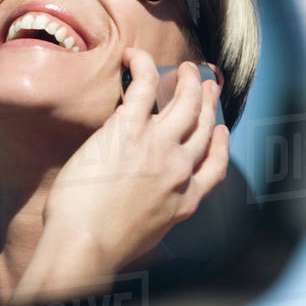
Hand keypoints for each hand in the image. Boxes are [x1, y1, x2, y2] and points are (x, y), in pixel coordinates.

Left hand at [6, 47, 229, 305]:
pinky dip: (144, 65)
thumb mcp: (144, 238)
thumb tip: (140, 209)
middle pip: (203, 125)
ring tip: (185, 68)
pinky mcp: (130, 128)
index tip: (219, 130)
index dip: (220, 144)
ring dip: (187, 80)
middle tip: (205, 84)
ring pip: (184, 102)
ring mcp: (158, 145)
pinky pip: (145, 85)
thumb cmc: (102, 249)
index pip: (215, 166)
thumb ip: (152, 216)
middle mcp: (179, 170)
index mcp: (185, 200)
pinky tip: (136, 56)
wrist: (86, 245)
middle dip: (207, 101)